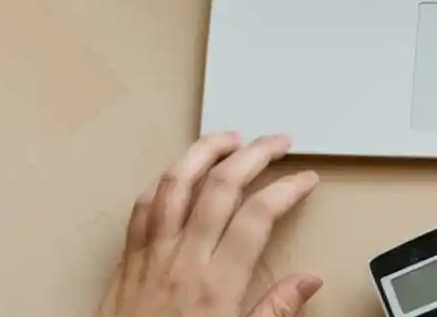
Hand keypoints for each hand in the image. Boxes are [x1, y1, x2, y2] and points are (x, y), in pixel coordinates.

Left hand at [96, 133, 321, 316]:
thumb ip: (275, 310)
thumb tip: (309, 281)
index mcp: (216, 284)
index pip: (258, 216)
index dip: (286, 189)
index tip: (305, 178)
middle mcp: (184, 260)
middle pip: (221, 186)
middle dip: (254, 154)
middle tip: (277, 142)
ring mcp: (152, 255)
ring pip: (175, 184)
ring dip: (204, 152)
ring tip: (229, 138)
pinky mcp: (128, 260)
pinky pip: (143, 207)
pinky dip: (163, 183)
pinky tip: (178, 174)